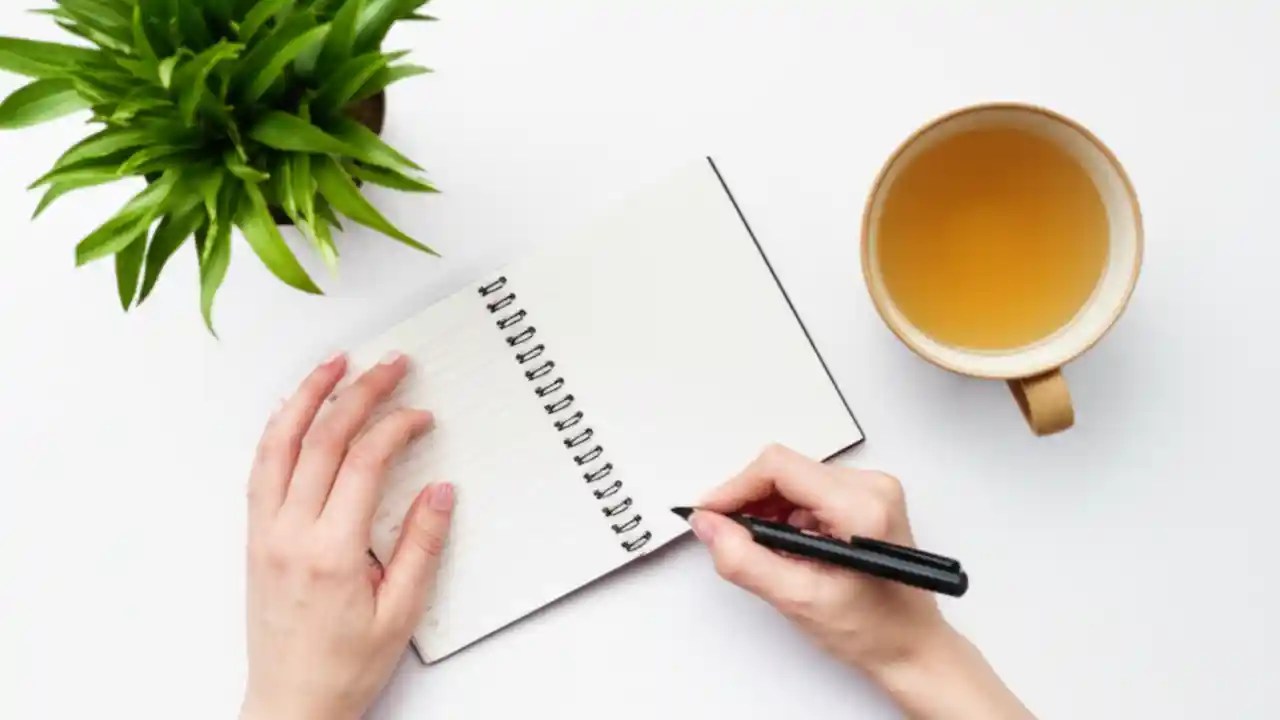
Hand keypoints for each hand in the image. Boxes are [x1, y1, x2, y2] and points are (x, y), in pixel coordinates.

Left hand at [241, 352, 454, 719]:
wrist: (290, 704)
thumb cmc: (341, 667)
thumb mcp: (399, 614)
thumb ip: (421, 548)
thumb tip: (439, 492)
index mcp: (330, 551)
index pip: (364, 462)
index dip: (395, 427)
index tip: (420, 416)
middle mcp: (289, 533)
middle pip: (323, 440)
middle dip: (359, 392)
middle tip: (389, 365)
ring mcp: (265, 532)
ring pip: (280, 444)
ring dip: (307, 397)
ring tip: (332, 364)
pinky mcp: (254, 538)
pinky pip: (261, 468)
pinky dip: (279, 431)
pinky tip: (293, 413)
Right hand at [694, 445, 1031, 718]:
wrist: (912, 647)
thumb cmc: (874, 630)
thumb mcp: (799, 599)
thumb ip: (745, 559)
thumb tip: (708, 525)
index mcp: (862, 507)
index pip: (779, 467)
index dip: (736, 488)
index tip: (711, 514)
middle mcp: (873, 487)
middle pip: (785, 470)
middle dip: (751, 503)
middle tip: (730, 539)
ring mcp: (873, 490)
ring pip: (794, 479)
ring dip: (769, 511)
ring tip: (768, 553)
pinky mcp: (868, 498)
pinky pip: (810, 490)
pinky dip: (788, 515)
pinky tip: (789, 548)